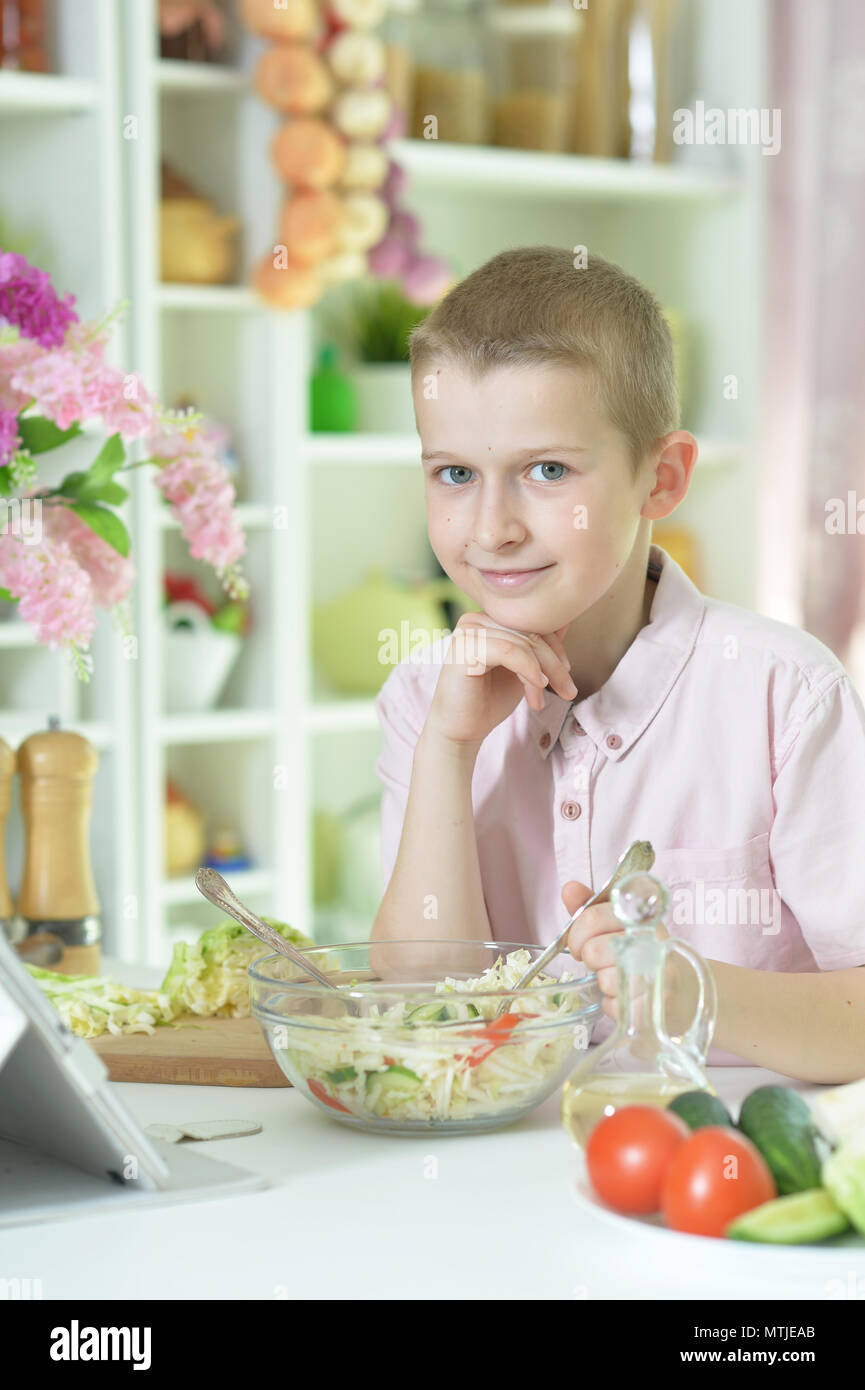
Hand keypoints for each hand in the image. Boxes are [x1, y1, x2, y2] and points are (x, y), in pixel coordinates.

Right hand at [425, 614, 576, 748]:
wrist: (460, 731)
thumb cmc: (489, 701)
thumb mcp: (523, 670)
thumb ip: (539, 645)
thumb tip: (567, 619)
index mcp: (488, 620)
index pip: (532, 621)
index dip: (556, 646)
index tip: (567, 673)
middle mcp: (475, 619)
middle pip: (530, 631)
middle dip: (554, 663)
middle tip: (568, 691)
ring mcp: (468, 631)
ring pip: (523, 643)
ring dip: (543, 673)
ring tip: (543, 699)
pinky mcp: (464, 647)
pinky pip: (508, 651)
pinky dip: (528, 670)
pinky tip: (537, 688)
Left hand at [562, 880, 670, 1023]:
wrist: (688, 990)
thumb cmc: (648, 954)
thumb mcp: (622, 926)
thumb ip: (593, 909)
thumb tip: (569, 888)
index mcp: (640, 917)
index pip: (592, 917)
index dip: (576, 934)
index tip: (580, 944)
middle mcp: (652, 942)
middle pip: (593, 951)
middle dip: (591, 961)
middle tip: (603, 963)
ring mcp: (657, 975)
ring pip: (605, 980)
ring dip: (605, 985)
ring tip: (621, 980)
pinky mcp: (656, 1006)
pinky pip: (615, 1006)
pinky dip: (614, 1006)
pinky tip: (629, 998)